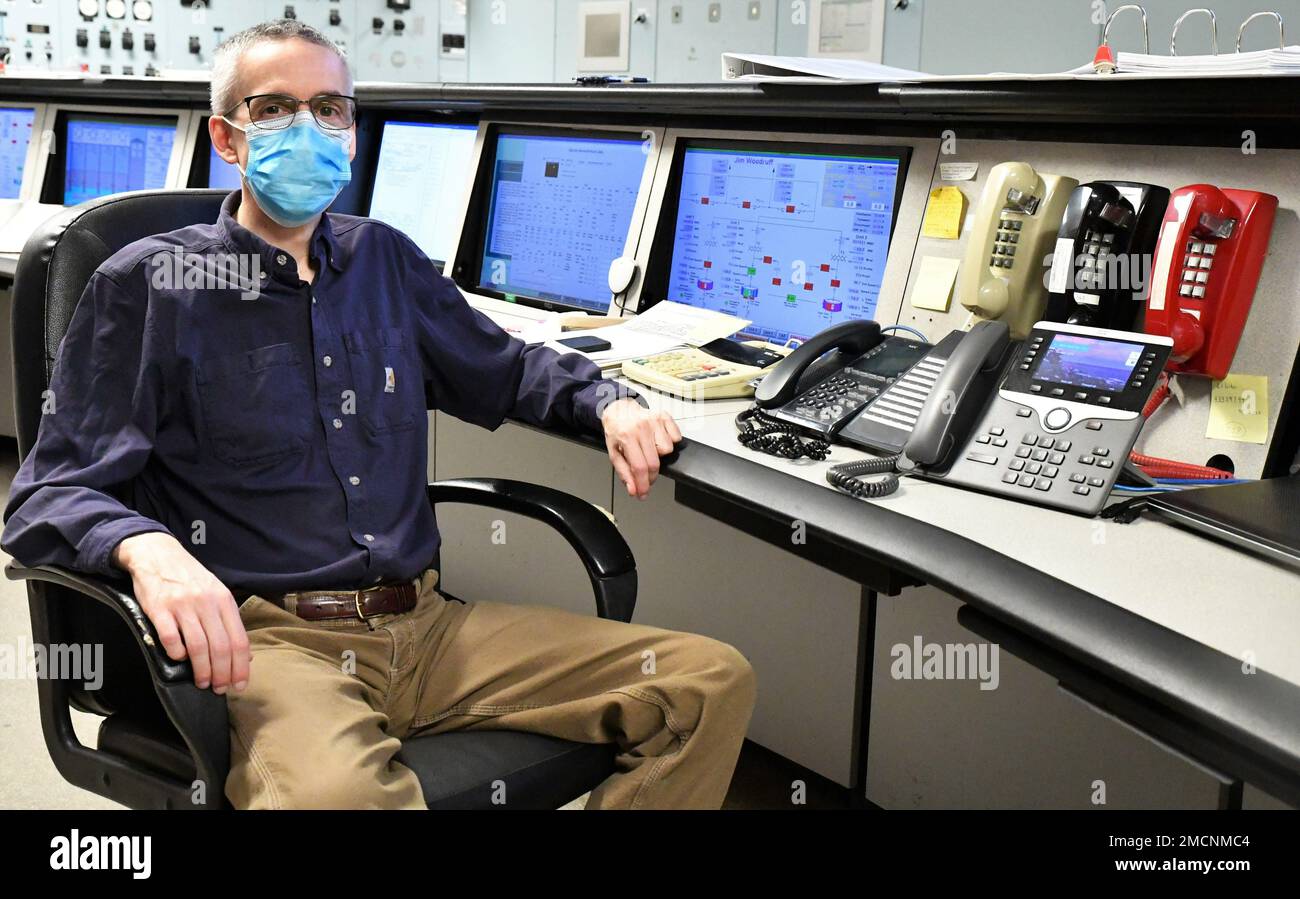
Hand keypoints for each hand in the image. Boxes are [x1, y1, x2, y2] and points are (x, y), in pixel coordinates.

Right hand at [113, 532, 249, 693]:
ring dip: (202, 670)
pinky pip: (170, 637)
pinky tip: (179, 659)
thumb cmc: (190, 578)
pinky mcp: (159, 609)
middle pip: (220, 647)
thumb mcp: (216, 594)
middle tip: (219, 689)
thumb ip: (230, 623)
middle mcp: (206, 603)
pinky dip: (176, 653)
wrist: (158, 554)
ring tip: (203, 682)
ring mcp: (183, 606)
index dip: (241, 667)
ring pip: (198, 646)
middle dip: (223, 673)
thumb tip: (246, 656)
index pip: (239, 640)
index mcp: (224, 601)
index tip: (239, 685)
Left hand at [601, 398, 681, 498]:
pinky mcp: (665, 416)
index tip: (643, 493)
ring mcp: (655, 420)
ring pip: (668, 450)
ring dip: (659, 455)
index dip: (643, 484)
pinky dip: (669, 442)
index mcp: (627, 436)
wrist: (619, 409)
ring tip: (649, 449)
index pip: (640, 467)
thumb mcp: (613, 453)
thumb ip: (624, 473)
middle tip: (645, 477)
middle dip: (651, 476)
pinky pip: (676, 437)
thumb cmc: (616, 431)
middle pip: (655, 462)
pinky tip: (657, 440)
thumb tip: (634, 490)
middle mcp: (642, 427)